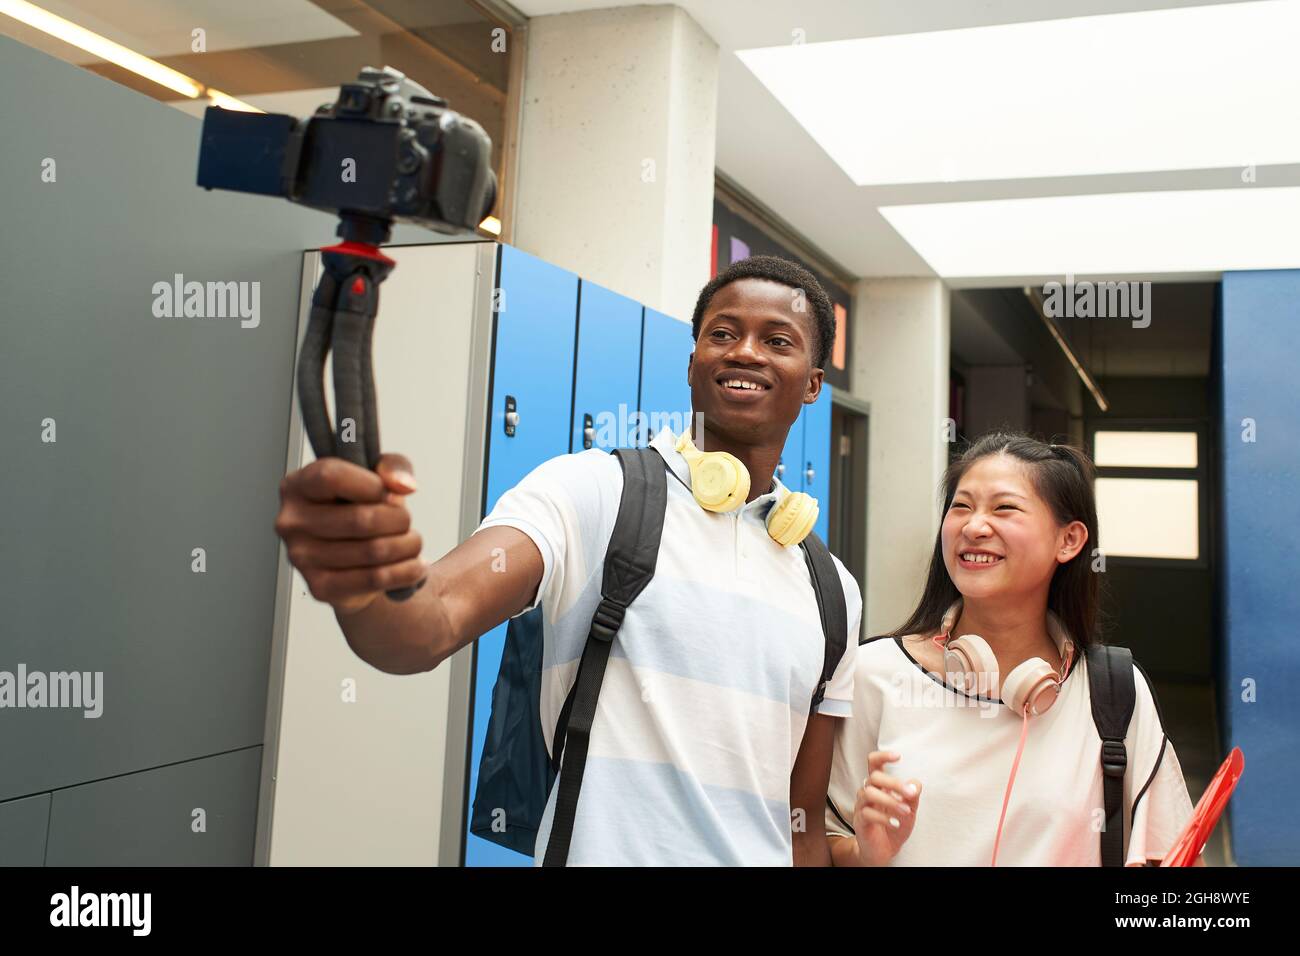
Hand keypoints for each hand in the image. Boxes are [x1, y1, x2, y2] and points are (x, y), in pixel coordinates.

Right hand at [274, 453, 425, 612]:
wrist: (353, 558)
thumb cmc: (359, 510)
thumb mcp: (377, 476)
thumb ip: (393, 466)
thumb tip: (402, 484)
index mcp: (297, 485)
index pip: (332, 477)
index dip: (372, 485)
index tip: (390, 494)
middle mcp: (292, 522)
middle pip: (361, 519)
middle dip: (399, 520)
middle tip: (405, 521)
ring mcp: (302, 557)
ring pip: (373, 550)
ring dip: (408, 546)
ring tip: (412, 542)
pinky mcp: (320, 587)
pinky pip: (375, 579)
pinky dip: (406, 572)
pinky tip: (413, 565)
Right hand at [852, 750, 921, 866]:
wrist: (884, 850)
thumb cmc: (895, 825)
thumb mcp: (909, 810)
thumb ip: (912, 796)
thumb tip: (915, 783)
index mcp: (879, 786)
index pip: (874, 764)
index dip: (883, 756)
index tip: (898, 756)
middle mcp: (868, 792)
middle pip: (873, 777)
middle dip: (893, 783)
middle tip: (910, 793)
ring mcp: (862, 806)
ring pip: (868, 793)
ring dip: (890, 801)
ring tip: (905, 811)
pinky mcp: (860, 821)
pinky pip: (867, 813)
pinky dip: (884, 818)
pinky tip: (896, 824)